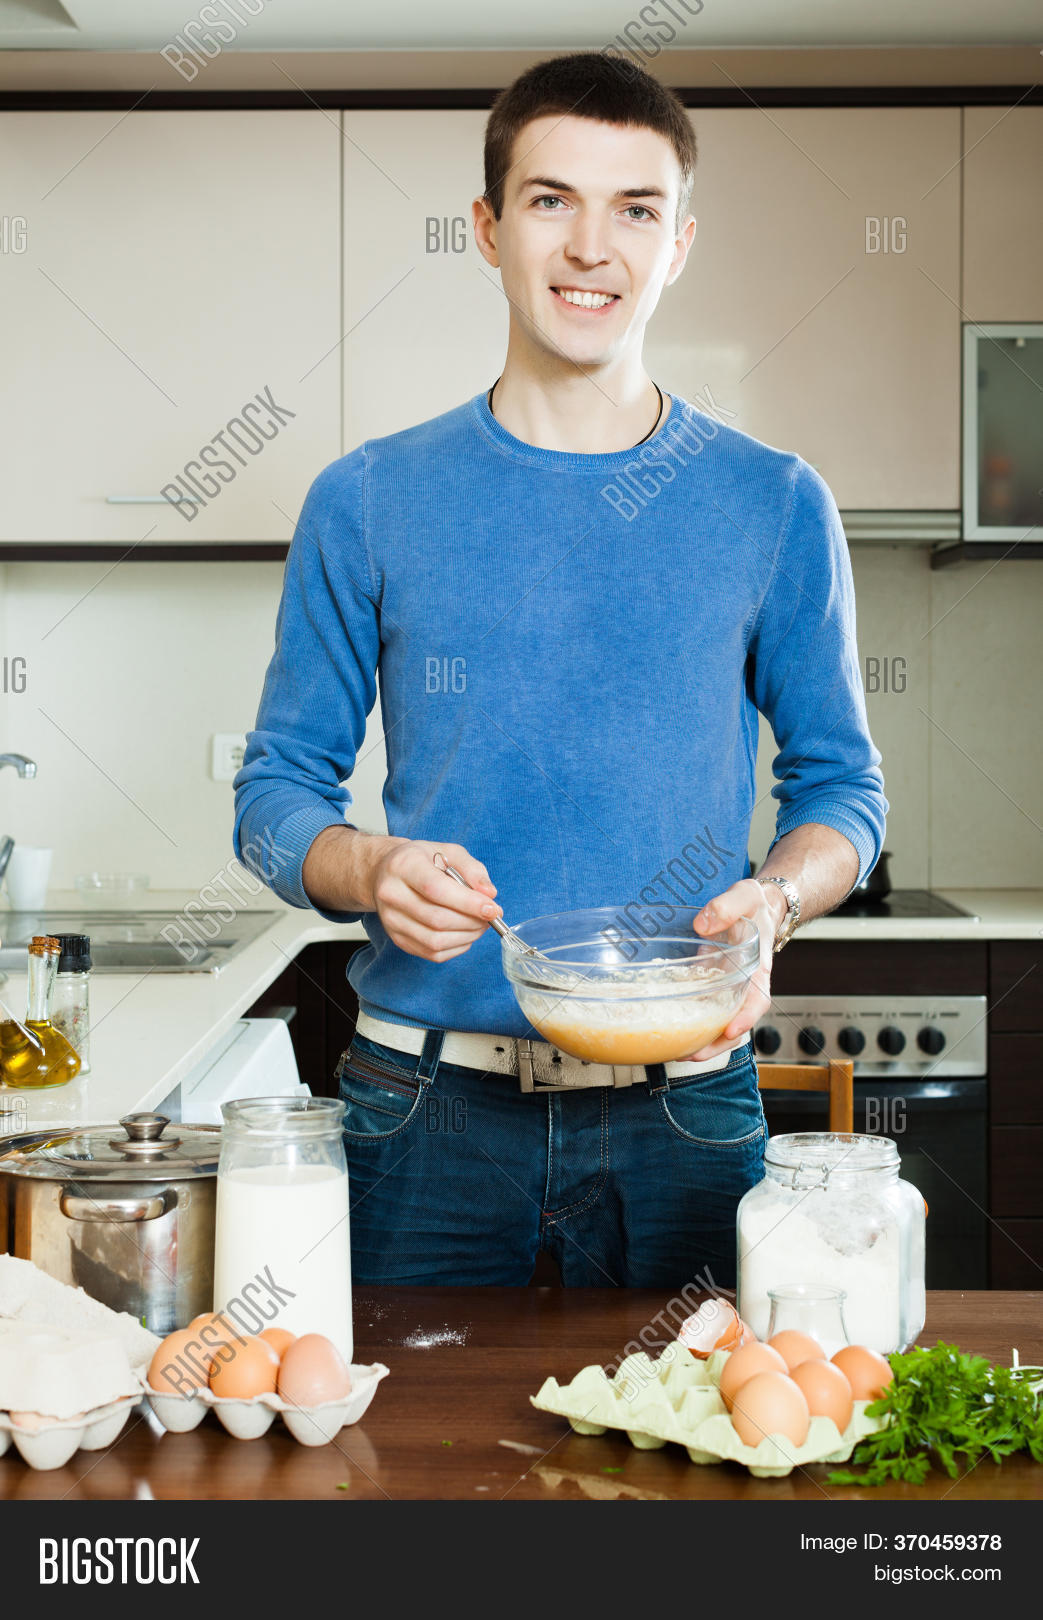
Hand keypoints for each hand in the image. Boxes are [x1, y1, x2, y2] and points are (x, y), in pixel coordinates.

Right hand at [370, 839, 501, 962]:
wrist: (385, 873)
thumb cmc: (422, 861)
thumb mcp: (448, 852)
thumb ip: (472, 869)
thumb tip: (489, 894)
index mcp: (403, 866)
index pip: (436, 889)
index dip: (468, 903)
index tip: (493, 909)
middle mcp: (391, 894)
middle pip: (437, 919)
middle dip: (472, 921)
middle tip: (490, 916)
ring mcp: (391, 920)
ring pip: (435, 941)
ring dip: (466, 936)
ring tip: (479, 924)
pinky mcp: (397, 939)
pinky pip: (433, 953)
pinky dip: (457, 947)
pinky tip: (465, 933)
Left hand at [681, 878, 783, 1059]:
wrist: (754, 908)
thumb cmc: (754, 905)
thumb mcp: (746, 895)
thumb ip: (727, 906)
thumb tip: (703, 924)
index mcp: (758, 968)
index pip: (757, 1000)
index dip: (746, 1018)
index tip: (731, 1031)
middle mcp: (743, 985)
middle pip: (736, 1023)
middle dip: (717, 1044)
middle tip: (693, 1055)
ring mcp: (727, 988)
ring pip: (718, 1022)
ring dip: (702, 1041)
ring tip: (677, 1052)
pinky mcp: (711, 985)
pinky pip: (702, 1008)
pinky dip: (690, 1022)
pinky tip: (669, 1030)